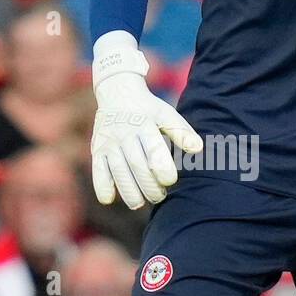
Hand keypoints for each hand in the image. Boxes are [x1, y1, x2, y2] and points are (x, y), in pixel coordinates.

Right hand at [91, 31, 202, 208]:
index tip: (170, 181)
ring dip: (129, 192)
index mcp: (144, 124)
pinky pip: (97, 170)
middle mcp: (124, 133)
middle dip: (150, 187)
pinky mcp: (97, 149)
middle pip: (138, 166)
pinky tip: (110, 199)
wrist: (117, 92)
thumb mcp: (166, 114)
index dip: (163, 170)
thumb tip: (198, 149)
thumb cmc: (148, 109)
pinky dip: (102, 186)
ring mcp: (108, 142)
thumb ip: (181, 132)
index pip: (154, 150)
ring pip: (118, 172)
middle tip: (160, 197)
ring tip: (140, 203)